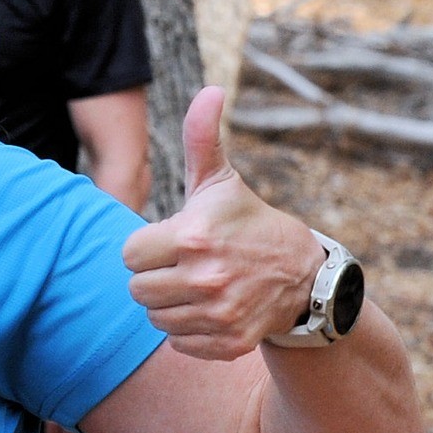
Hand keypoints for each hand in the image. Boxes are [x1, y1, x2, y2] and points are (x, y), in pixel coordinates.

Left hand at [121, 87, 326, 361]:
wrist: (303, 275)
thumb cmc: (248, 222)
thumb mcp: (221, 180)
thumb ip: (202, 137)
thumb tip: (210, 90)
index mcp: (192, 236)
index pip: (129, 254)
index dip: (147, 247)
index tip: (172, 241)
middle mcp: (204, 278)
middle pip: (137, 290)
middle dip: (155, 277)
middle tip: (184, 265)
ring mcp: (218, 313)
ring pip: (155, 318)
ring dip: (170, 304)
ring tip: (197, 285)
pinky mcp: (228, 342)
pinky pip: (178, 342)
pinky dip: (189, 330)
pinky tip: (211, 309)